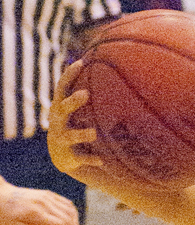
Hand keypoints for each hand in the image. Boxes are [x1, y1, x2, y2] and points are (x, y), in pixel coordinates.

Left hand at [0, 181, 79, 224]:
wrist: (1, 195)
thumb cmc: (5, 214)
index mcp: (36, 212)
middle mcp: (44, 202)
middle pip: (69, 219)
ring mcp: (48, 196)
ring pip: (70, 211)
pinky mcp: (49, 194)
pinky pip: (67, 204)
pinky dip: (73, 215)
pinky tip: (72, 224)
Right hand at [47, 61, 105, 185]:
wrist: (60, 155)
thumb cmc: (71, 124)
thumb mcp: (72, 109)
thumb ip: (83, 91)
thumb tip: (106, 65)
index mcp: (60, 107)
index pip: (61, 88)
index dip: (69, 75)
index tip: (81, 63)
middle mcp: (58, 122)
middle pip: (62, 109)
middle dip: (72, 102)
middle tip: (85, 93)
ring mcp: (62, 139)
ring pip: (71, 136)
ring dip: (82, 134)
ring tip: (94, 133)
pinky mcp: (69, 157)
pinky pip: (81, 158)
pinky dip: (90, 159)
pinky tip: (102, 161)